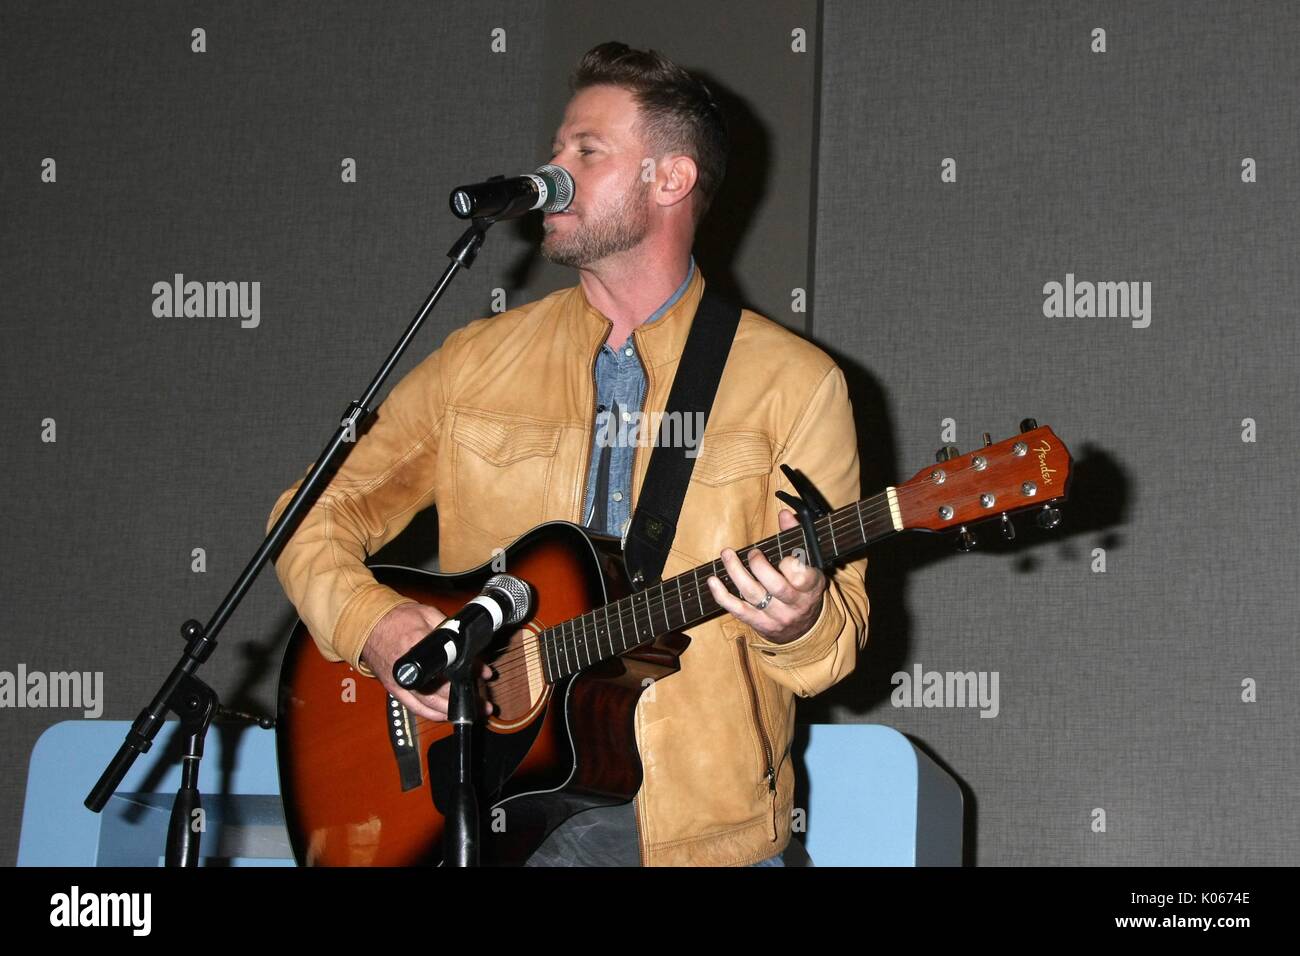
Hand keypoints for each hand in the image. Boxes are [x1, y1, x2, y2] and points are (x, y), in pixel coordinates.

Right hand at [361, 602, 493, 721]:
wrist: (368, 625)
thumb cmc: (398, 618)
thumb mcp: (427, 613)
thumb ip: (449, 628)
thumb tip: (470, 645)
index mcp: (419, 645)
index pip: (451, 665)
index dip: (470, 672)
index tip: (485, 675)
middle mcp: (410, 669)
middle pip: (443, 692)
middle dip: (466, 698)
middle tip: (484, 702)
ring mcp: (401, 683)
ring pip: (431, 706)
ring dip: (454, 711)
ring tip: (472, 711)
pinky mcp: (395, 690)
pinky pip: (416, 709)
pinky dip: (433, 714)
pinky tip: (447, 714)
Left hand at [706, 509, 826, 643]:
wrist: (803, 628)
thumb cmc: (804, 588)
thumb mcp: (809, 565)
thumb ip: (796, 537)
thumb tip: (784, 514)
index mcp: (810, 587)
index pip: (802, 576)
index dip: (791, 564)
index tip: (785, 556)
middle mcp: (794, 604)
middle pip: (776, 586)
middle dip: (759, 566)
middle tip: (753, 553)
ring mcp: (776, 616)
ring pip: (753, 595)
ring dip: (736, 572)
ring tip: (727, 555)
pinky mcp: (759, 623)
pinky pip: (738, 610)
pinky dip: (722, 596)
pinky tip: (713, 581)